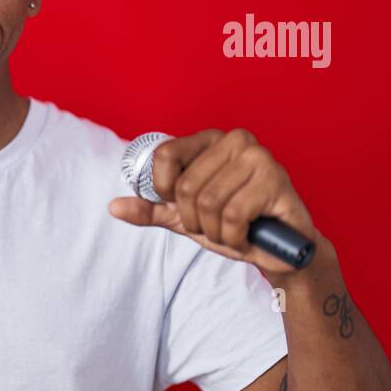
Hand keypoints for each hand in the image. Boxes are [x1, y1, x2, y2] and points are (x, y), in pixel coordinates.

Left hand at [107, 127, 321, 279]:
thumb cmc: (234, 226)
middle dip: (193, 219)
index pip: (164, 155)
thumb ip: (151, 209)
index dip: (164, 191)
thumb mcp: (184, 218)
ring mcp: (259, 157)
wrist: (277, 251)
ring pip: (208, 203)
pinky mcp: (276, 180)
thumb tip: (113, 206)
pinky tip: (248, 235)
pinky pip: (233, 215)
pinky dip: (233, 236)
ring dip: (214, 231)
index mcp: (209, 140)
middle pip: (185, 186)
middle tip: (214, 225)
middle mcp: (235, 140)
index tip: (182, 205)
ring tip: (233, 230)